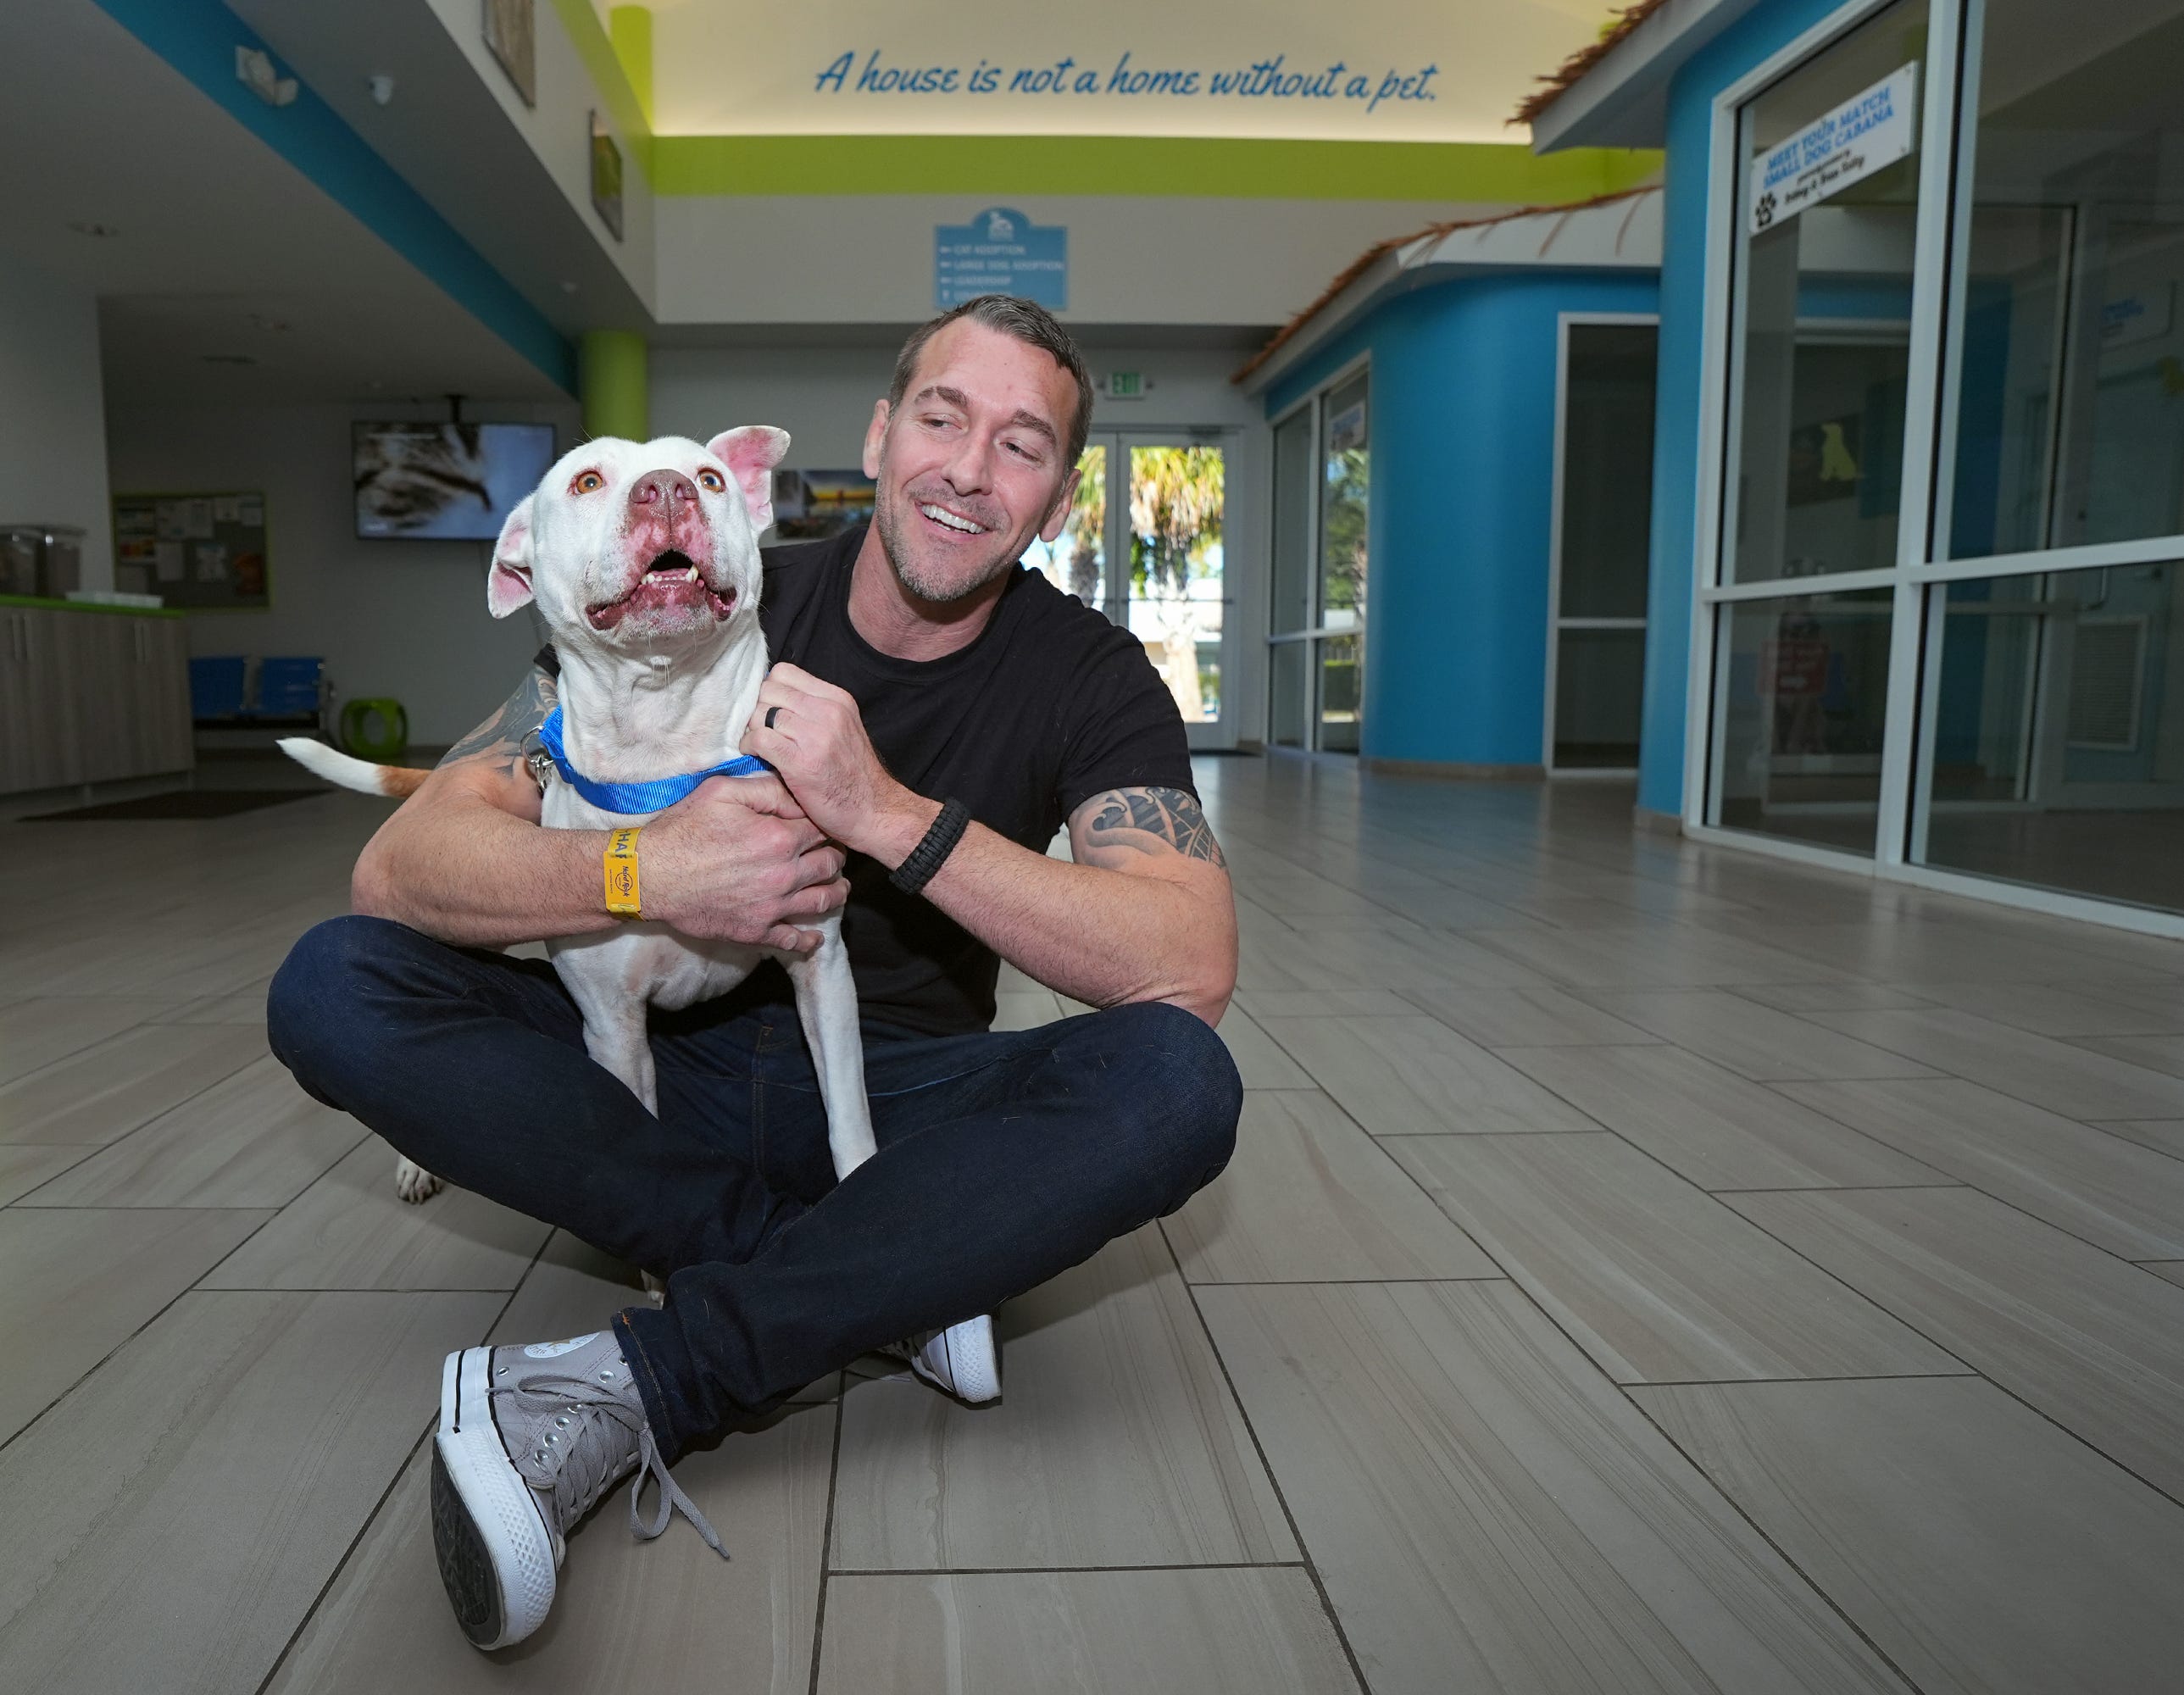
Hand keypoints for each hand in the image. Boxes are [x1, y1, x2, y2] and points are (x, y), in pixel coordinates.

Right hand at [637, 772, 847, 952]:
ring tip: (840, 887)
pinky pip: (792, 940)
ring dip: (837, 892)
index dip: (826, 825)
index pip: (822, 829)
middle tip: (835, 853)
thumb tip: (798, 794)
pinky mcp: (756, 931)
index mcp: (780, 838)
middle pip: (830, 864)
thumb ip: (767, 790)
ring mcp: (773, 906)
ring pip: (823, 901)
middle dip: (836, 856)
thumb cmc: (684, 829)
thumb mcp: (723, 792)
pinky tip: (815, 938)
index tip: (826, 824)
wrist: (651, 876)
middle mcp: (784, 874)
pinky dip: (809, 940)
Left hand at [744, 663, 931, 857]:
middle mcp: (828, 711)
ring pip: (760, 712)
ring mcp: (814, 736)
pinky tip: (755, 755)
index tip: (770, 709)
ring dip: (752, 728)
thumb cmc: (854, 775)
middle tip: (762, 729)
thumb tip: (775, 699)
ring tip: (760, 744)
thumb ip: (816, 709)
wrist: (874, 810)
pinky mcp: (800, 762)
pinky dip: (749, 745)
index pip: (785, 672)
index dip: (771, 690)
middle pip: (769, 689)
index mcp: (838, 699)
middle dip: (758, 708)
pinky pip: (758, 738)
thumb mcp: (844, 728)